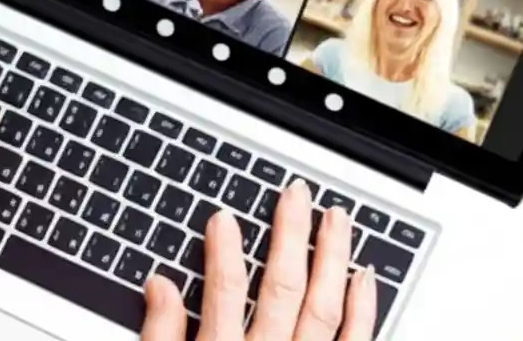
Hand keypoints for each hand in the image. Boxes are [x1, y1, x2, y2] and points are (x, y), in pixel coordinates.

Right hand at [140, 180, 377, 340]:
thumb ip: (161, 335)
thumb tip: (160, 287)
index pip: (225, 291)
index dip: (224, 250)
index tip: (224, 217)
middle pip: (282, 289)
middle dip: (290, 235)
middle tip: (295, 195)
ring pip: (323, 309)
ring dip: (332, 258)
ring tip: (335, 217)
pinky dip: (363, 309)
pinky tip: (363, 275)